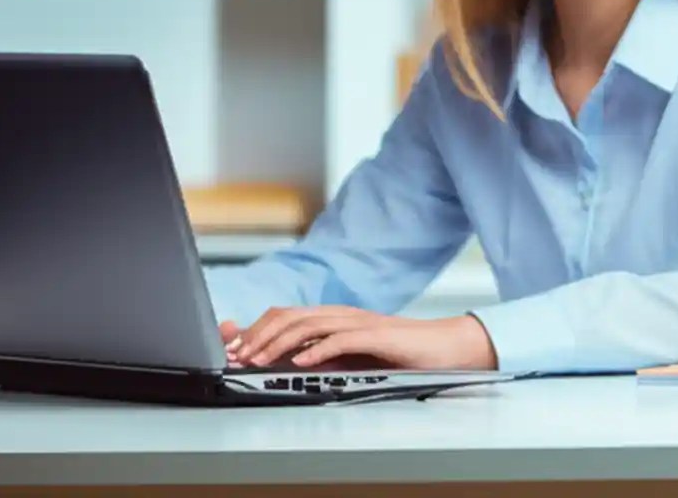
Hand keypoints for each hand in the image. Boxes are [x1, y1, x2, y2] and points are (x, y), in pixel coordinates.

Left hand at [219, 307, 498, 371]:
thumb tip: (290, 364)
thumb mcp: (352, 355)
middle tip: (239, 356)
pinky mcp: (376, 335)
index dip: (256, 329)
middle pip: (289, 316)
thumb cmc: (399, 352)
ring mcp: (358, 322)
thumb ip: (324, 355)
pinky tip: (303, 362)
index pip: (285, 315)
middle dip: (258, 335)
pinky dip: (318, 350)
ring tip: (260, 360)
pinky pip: (341, 339)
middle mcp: (341, 314)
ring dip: (279, 343)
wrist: (442, 347)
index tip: (235, 349)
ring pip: (308, 325)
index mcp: (333, 317)